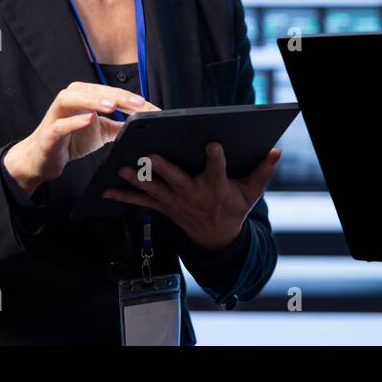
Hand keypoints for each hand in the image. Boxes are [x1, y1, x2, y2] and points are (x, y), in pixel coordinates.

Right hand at [3, 82, 159, 195]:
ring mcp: (57, 115)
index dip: (131, 98)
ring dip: (93, 100)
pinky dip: (74, 121)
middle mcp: (70, 99)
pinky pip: (59, 125)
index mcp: (84, 96)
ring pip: (72, 99)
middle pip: (95, 91)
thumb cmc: (70, 140)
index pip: (111, 93)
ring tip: (113, 106)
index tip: (151, 107)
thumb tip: (145, 123)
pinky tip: (89, 120)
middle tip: (138, 104)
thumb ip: (120, 125)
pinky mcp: (48, 133)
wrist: (41, 159)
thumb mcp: (102, 132)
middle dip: (118, 96)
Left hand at [103, 144, 281, 251]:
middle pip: (177, 180)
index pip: (217, 170)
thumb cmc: (233, 208)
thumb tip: (276, 150)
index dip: (215, 157)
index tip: (213, 144)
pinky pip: (140, 202)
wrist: (216, 238)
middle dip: (163, 168)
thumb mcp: (252, 192)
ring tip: (122, 170)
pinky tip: (105, 191)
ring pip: (154, 190)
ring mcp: (175, 202)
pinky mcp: (163, 207)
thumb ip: (263, 171)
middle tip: (151, 156)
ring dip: (136, 181)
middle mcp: (192, 194)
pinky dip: (123, 197)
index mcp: (216, 187)